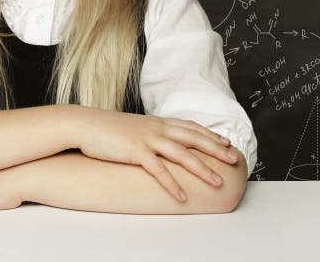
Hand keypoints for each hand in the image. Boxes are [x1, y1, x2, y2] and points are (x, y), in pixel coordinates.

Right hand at [73, 106, 239, 201]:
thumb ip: (148, 133)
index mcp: (156, 122)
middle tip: (234, 159)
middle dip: (215, 149)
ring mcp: (147, 139)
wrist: (84, 124)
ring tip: (218, 182)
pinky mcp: (135, 151)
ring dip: (201, 169)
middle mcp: (156, 128)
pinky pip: (158, 170)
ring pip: (181, 154)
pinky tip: (182, 197)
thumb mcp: (133, 127)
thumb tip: (159, 142)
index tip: (225, 141)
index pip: (189, 126)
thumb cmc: (106, 128)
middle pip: (192, 137)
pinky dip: (172, 184)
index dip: (209, 134)